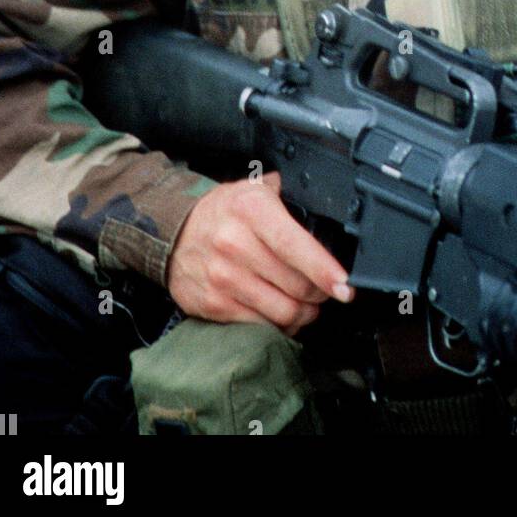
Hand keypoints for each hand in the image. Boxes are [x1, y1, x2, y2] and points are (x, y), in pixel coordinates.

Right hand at [167, 170, 354, 335]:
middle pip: (296, 285)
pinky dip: (278, 326)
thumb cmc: (223, 212)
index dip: (325, 270)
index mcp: (252, 210)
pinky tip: (280, 313)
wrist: (171, 232)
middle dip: (320, 294)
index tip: (345, 286)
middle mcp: (235, 243)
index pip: (296, 246)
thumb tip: (326, 207)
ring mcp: (222, 277)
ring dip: (303, 314)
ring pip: (282, 311)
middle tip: (326, 291)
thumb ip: (289, 197)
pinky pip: (260, 326)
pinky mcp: (213, 305)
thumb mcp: (254, 190)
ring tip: (306, 305)